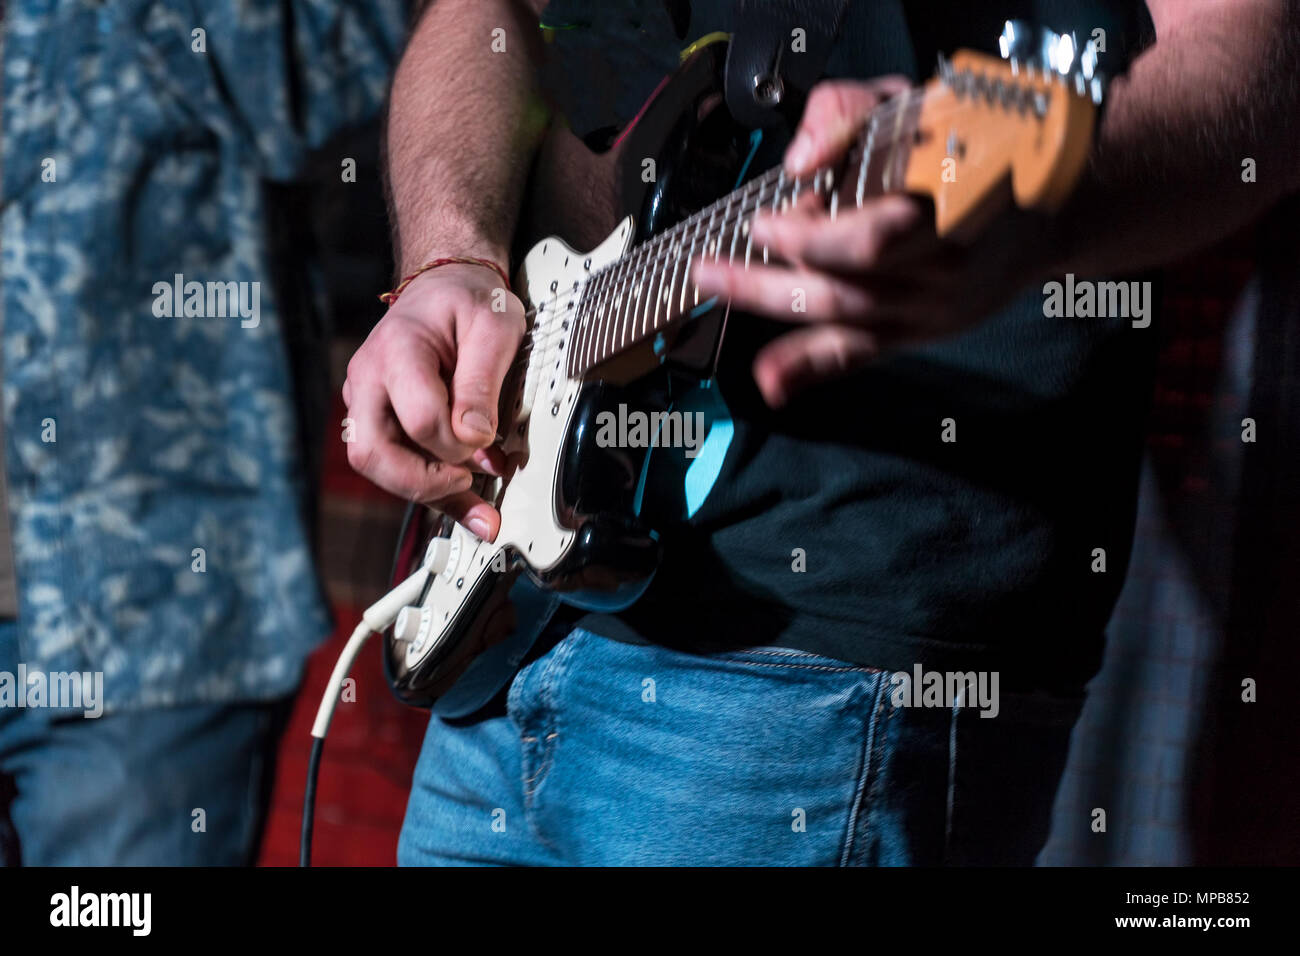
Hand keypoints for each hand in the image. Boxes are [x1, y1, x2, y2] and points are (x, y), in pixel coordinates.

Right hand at [342, 262, 524, 540]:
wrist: (447, 286)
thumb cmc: (469, 302)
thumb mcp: (495, 328)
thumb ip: (482, 383)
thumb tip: (475, 438)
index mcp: (398, 350)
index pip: (419, 419)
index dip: (458, 442)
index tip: (489, 441)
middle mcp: (368, 377)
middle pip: (372, 453)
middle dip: (425, 482)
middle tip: (470, 482)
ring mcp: (365, 399)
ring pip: (375, 465)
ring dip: (426, 490)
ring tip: (474, 501)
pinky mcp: (375, 417)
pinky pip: (390, 461)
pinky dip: (427, 483)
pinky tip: (462, 493)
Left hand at [693, 78, 1046, 406]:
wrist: (1048, 212)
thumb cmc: (973, 149)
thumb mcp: (916, 106)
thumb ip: (851, 117)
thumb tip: (801, 161)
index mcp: (951, 206)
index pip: (878, 235)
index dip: (816, 236)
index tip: (768, 219)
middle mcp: (943, 265)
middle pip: (851, 281)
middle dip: (774, 273)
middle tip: (718, 259)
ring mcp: (931, 307)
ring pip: (846, 315)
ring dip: (772, 301)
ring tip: (715, 281)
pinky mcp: (916, 331)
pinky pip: (859, 354)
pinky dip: (809, 368)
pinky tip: (769, 383)